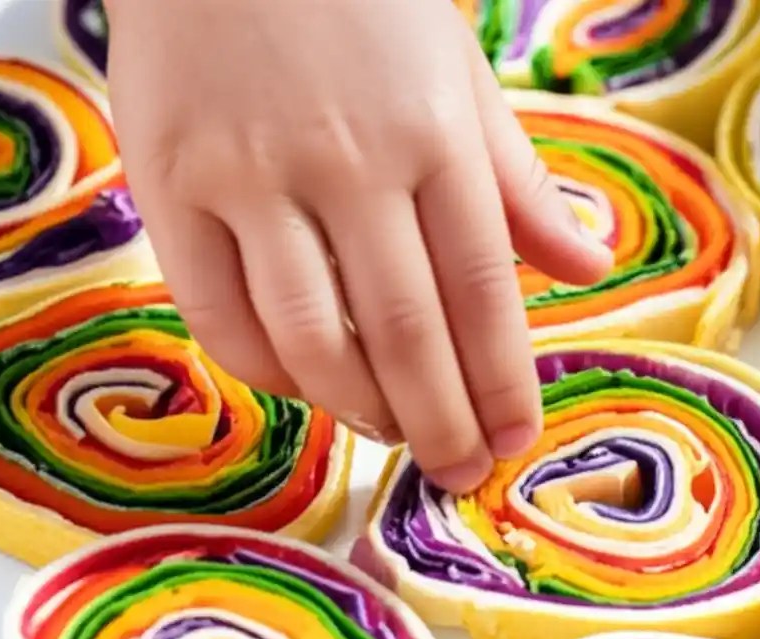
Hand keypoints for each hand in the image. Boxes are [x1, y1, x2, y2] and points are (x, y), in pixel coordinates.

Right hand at [104, 0, 611, 491]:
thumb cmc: (364, 6)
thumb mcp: (460, 77)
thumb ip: (518, 183)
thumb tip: (587, 266)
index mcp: (435, 136)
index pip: (483, 290)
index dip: (503, 380)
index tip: (516, 439)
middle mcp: (349, 162)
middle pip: (407, 331)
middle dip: (443, 421)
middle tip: (461, 472)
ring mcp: (252, 174)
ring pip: (312, 336)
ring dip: (359, 408)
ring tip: (392, 436)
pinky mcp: (171, 181)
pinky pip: (217, 310)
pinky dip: (264, 370)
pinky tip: (303, 387)